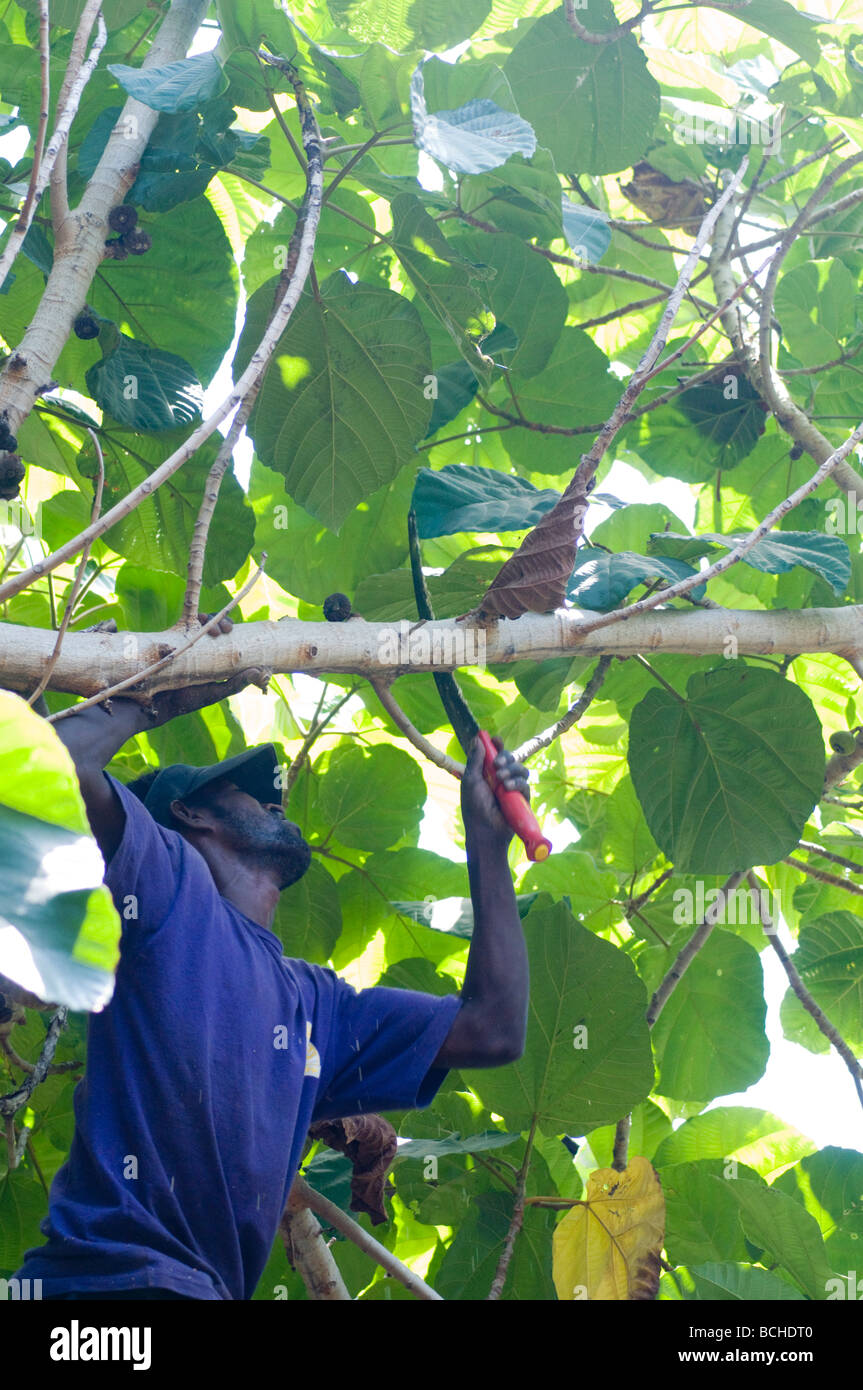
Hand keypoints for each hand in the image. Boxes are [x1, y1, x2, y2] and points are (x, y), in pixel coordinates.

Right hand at [123, 616, 269, 727]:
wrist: (155, 703)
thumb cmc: (186, 700)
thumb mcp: (214, 691)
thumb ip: (236, 683)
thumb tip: (260, 671)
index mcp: (212, 656)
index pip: (224, 636)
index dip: (229, 627)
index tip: (231, 630)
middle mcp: (198, 646)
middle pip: (213, 624)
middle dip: (221, 621)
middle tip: (225, 629)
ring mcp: (183, 641)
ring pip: (199, 621)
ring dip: (208, 618)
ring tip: (212, 628)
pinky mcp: (169, 639)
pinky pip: (181, 623)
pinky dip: (191, 616)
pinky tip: (197, 618)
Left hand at [460, 735, 529, 847]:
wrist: (485, 831)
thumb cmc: (474, 807)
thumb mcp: (471, 781)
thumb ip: (475, 760)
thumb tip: (477, 738)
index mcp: (486, 773)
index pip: (495, 754)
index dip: (497, 745)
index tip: (495, 740)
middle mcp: (500, 778)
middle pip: (510, 759)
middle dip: (505, 757)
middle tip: (497, 764)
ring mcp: (512, 788)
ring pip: (520, 769)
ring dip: (511, 770)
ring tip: (500, 779)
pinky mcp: (522, 798)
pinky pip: (525, 784)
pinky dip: (517, 782)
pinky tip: (508, 787)